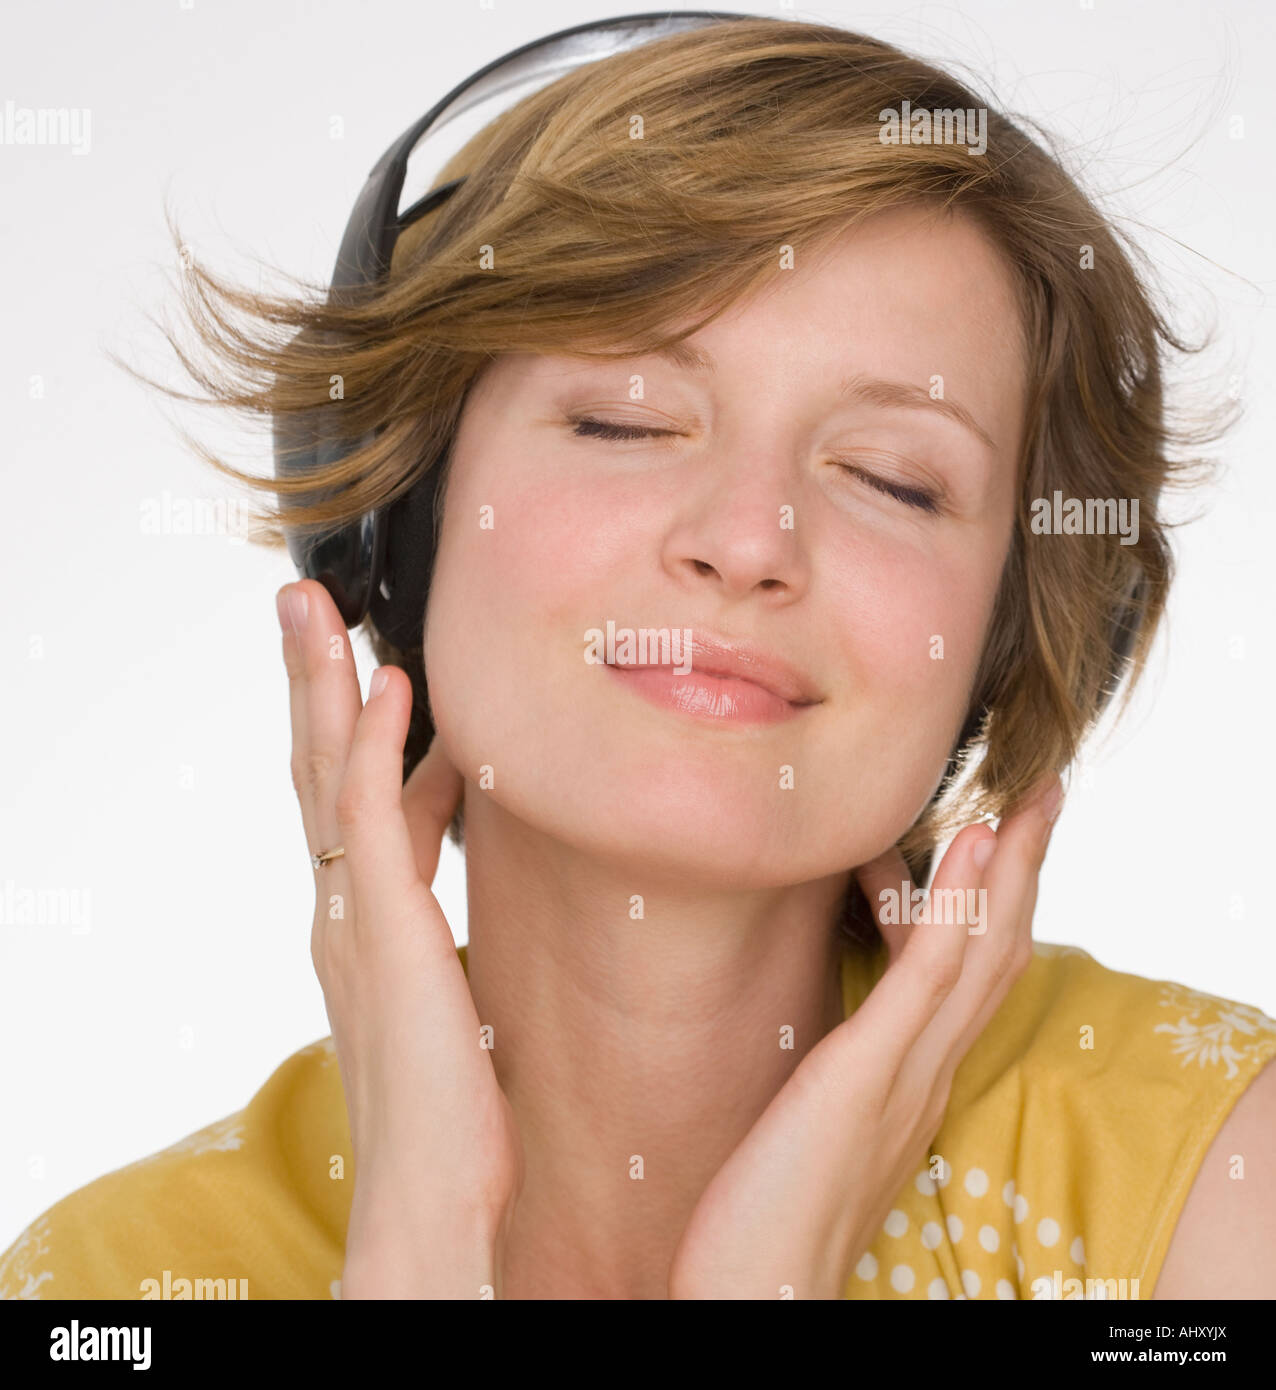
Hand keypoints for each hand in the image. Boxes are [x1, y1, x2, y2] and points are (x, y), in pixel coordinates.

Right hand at [277, 579, 523, 1298]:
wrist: (432, 1189)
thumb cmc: (451, 1102)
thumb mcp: (447, 986)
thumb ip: (439, 916)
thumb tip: (458, 860)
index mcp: (359, 921)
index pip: (348, 802)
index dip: (358, 727)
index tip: (384, 669)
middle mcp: (342, 908)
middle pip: (315, 769)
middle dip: (310, 681)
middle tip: (303, 603)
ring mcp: (352, 916)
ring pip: (325, 773)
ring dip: (321, 683)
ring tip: (315, 608)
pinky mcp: (382, 928)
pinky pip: (368, 814)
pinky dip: (372, 744)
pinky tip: (390, 683)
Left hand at [667, 773, 1062, 1299]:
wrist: (758, 1296)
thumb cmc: (769, 1212)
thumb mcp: (815, 1121)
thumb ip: (842, 1070)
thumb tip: (839, 1023)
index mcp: (916, 1081)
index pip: (973, 978)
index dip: (995, 905)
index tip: (996, 841)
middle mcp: (927, 1073)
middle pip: (997, 954)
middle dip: (1024, 871)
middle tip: (1043, 796)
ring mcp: (905, 1071)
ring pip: (980, 952)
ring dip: (1009, 868)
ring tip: (1026, 798)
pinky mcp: (867, 1072)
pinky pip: (928, 973)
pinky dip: (957, 903)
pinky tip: (973, 842)